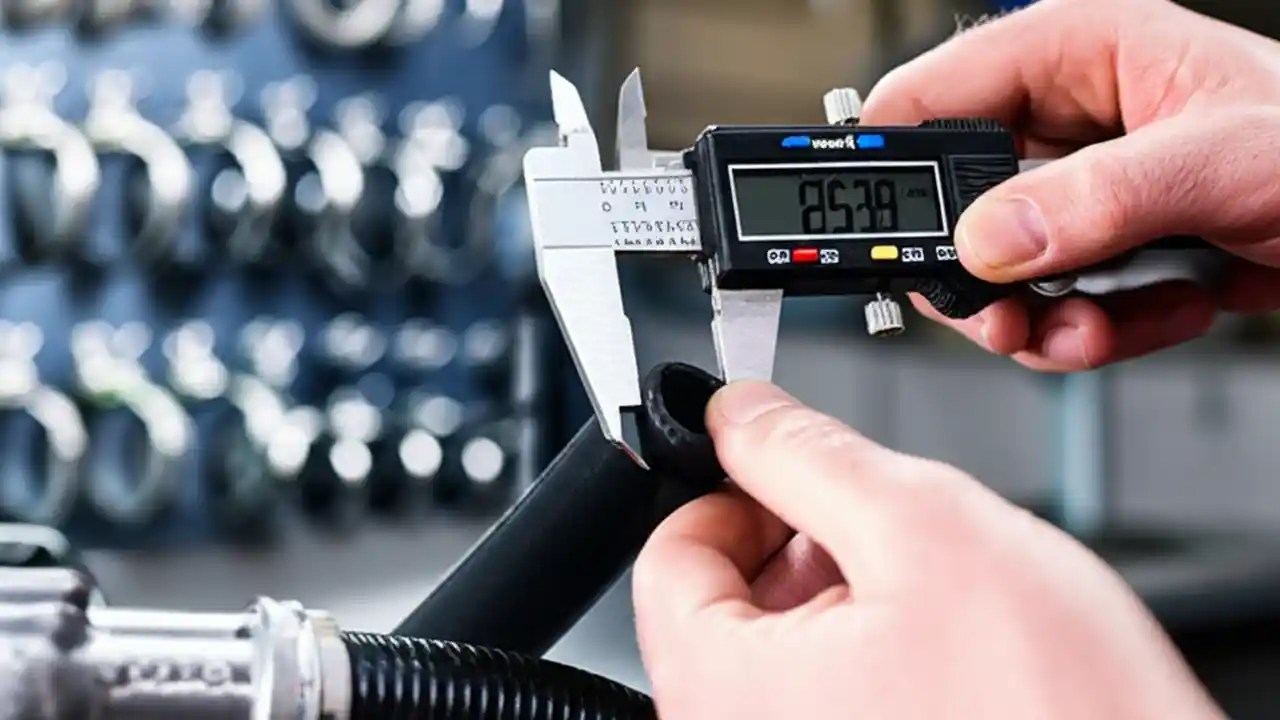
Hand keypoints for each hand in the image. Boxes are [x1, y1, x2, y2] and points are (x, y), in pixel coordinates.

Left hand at [632, 382, 1223, 719]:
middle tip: (883, 535)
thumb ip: (811, 457)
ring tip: (933, 602)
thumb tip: (739, 415)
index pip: (668, 556)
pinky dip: (868, 660)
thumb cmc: (1055, 713)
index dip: (732, 492)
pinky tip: (942, 655)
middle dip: (797, 547)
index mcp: (724, 690)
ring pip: (780, 655)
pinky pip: (824, 703)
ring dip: (842, 602)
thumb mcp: (927, 530)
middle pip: (722, 607)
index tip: (791, 477)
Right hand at [860, 0, 1279, 370]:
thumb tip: (989, 240)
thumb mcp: (1218, 163)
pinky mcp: (1107, 248)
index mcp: (1080, 51)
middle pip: (954, 200)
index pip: (937, 92)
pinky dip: (1093, 332)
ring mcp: (1086, 190)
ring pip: (998, 267)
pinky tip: (1154, 315)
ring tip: (1093, 328)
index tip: (888, 237)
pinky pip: (1053, 301)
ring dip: (1039, 317)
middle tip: (1002, 312)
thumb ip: (1098, 200)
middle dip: (980, 272)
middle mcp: (1071, 119)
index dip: (900, 164)